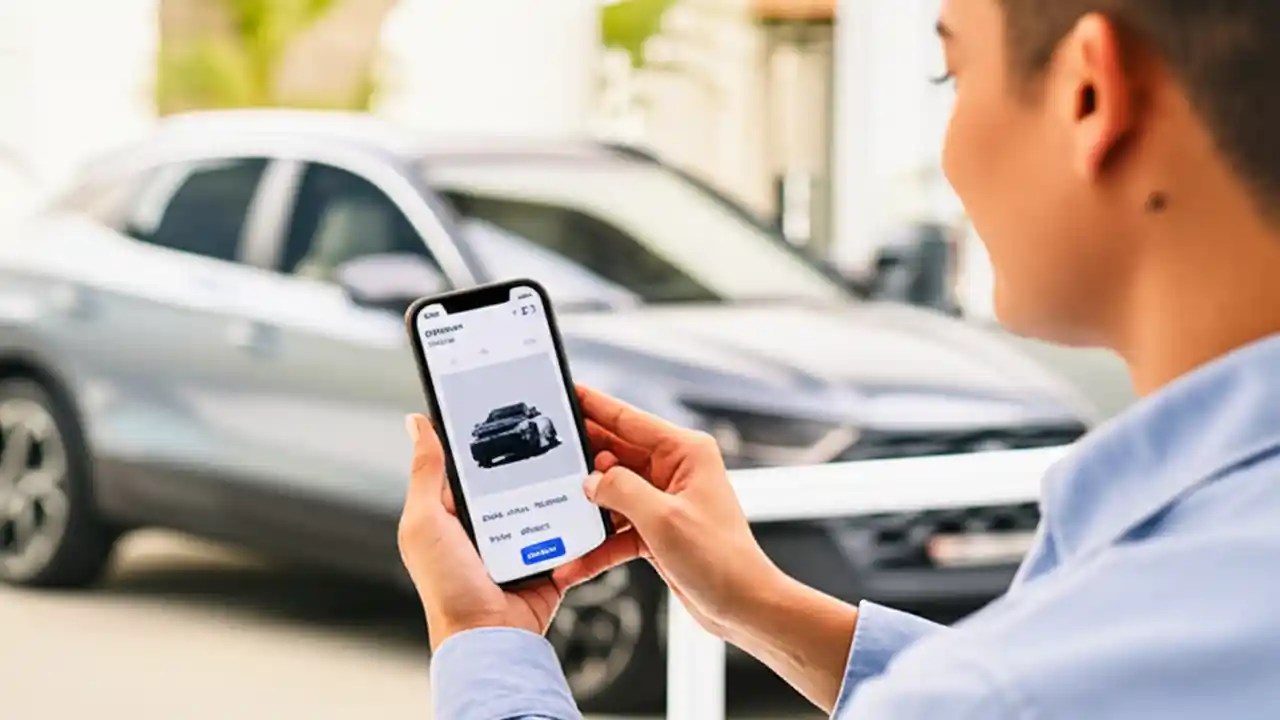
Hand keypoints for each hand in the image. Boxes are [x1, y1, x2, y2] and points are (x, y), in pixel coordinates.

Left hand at [398, 414, 641, 650]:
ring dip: (558, 483)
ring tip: (575, 457)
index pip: (471, 462)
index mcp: (453, 511)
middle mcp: (487, 523)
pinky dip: (575, 516)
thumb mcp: (425, 521)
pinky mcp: (548, 556)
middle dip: (531, 457)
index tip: (506, 403)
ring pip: (544, 497)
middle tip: (551, 426)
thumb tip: (416, 422)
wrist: (491, 637)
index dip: (485, 435)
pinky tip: (585, 494)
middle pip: (513, 476)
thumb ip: (426, 472)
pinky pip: (567, 528)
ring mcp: (519, 540)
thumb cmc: (447, 588)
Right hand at [576, 387, 857, 711]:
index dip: (594, 405)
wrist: (742, 606)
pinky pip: (617, 529)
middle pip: (615, 455)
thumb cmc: (720, 560)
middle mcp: (675, 470)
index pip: (629, 419)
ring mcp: (664, 500)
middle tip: (544, 460)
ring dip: (586, 509)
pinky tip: (574, 559)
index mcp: (685, 452)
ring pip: (611, 493)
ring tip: (553, 511)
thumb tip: (590, 480)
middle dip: (581, 463)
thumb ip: (620, 491)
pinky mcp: (656, 530)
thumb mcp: (662, 519)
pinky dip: (597, 544)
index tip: (566, 393)